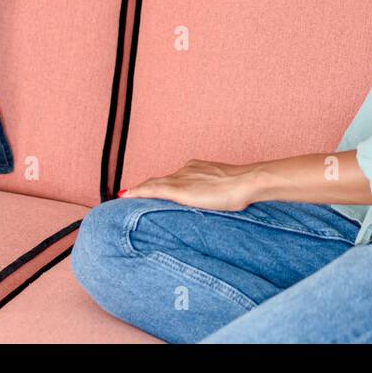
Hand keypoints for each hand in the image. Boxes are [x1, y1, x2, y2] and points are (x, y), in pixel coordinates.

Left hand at [118, 159, 260, 211]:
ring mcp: (182, 179)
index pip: (172, 179)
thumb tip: (218, 203)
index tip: (149, 191)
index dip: (159, 186)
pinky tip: (126, 195)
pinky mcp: (180, 190)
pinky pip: (153, 189)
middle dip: (145, 188)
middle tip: (129, 195)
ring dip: (139, 191)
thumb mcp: (227, 191)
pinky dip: (139, 192)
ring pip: (154, 184)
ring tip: (124, 197)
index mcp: (196, 169)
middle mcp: (186, 170)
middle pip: (160, 181)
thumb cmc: (244, 189)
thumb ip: (216, 193)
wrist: (247, 182)